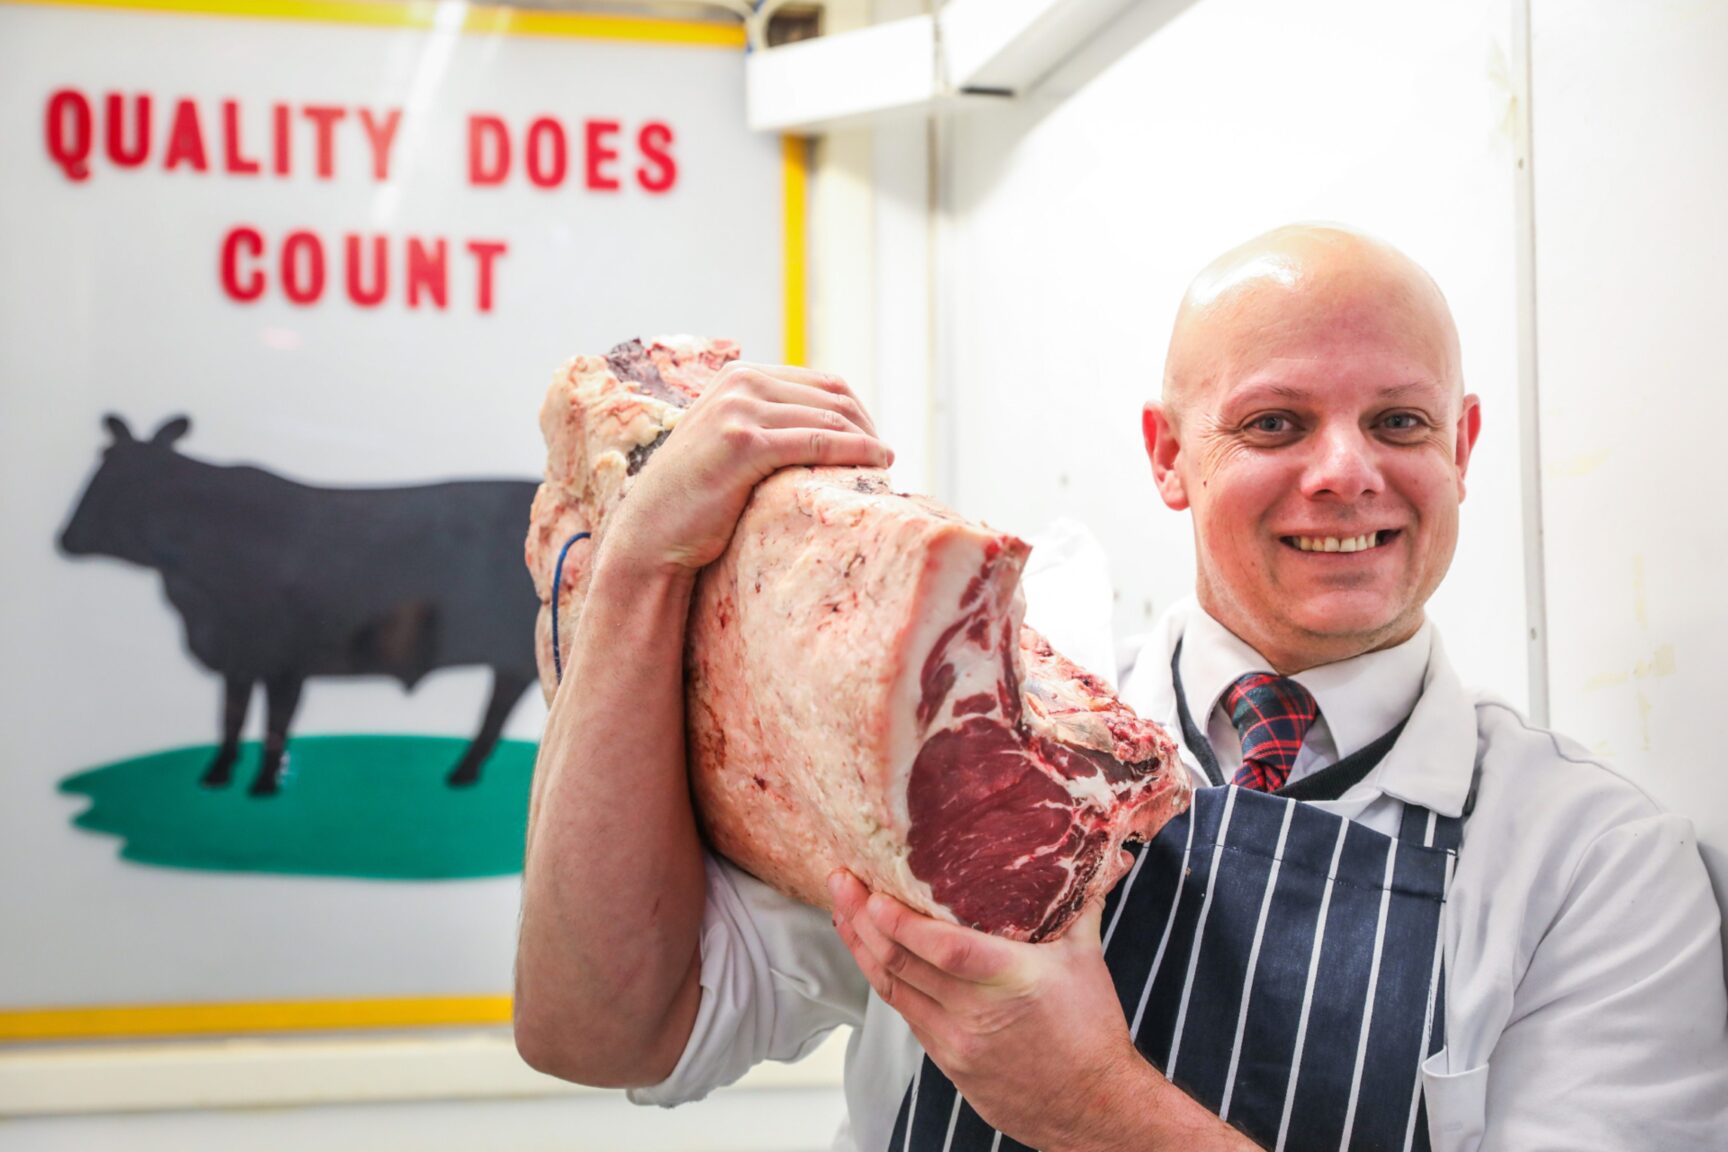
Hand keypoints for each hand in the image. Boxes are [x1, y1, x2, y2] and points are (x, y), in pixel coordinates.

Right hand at [603, 363, 890, 576]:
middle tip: (886, 460)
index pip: (822, 383)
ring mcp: (739, 409)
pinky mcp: (743, 442)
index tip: (875, 445)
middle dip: (867, 427)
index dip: (858, 414)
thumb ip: (765, 424)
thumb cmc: (696, 501)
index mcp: (738, 375)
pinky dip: (855, 453)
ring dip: (867, 443)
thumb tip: (829, 430)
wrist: (652, 535)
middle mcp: (739, 382)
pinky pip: (818, 442)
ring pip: (830, 418)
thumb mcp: (728, 444)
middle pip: (833, 396)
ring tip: (886, 469)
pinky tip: (876, 467)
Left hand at [828, 868, 1146, 1150]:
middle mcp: (977, 1013)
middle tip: (841, 882)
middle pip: (902, 965)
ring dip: (861, 947)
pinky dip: (882, 978)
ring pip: (892, 989)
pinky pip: (905, 1012)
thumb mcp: (1086, 959)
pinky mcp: (946, 1060)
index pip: (946, 950)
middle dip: (863, 919)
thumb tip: (1076, 857)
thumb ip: (1073, 905)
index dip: (902, 923)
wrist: (1092, 1108)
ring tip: (842, 910)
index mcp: (1013, 981)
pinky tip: (870, 954)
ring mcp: (956, 1042)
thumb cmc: (1090, 1031)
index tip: (872, 895)